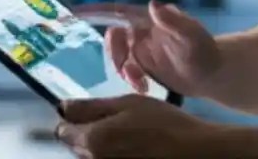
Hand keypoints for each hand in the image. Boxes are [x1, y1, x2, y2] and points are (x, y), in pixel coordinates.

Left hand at [56, 94, 215, 157]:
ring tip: (128, 135)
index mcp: (92, 140)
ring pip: (91, 156)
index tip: (90, 112)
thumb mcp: (127, 104)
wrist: (194, 152)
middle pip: (76, 145)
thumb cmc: (162, 123)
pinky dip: (114, 154)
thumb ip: (91, 107)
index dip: (74, 118)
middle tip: (115, 121)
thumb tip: (63, 107)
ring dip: (101, 145)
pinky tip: (134, 147)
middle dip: (87, 132)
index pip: (63, 130)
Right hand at [75, 0, 222, 97]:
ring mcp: (140, 50)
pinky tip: (144, 88)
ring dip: (124, 71)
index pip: (114, 11)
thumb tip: (153, 4)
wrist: (212, 74)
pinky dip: (130, 80)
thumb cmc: (205, 50)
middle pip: (112, 39)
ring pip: (117, 58)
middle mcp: (139, 32)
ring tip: (141, 84)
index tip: (71, 12)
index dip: (92, 11)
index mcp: (147, 19)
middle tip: (130, 72)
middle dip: (116, 56)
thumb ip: (173, 20)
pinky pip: (125, 72)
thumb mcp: (191, 35)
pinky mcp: (142, 67)